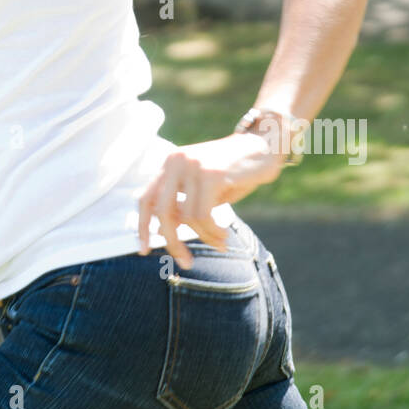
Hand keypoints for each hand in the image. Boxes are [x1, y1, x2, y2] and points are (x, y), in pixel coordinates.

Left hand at [138, 132, 281, 267]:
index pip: (145, 198)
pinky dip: (213, 232)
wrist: (266, 146)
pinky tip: (224, 235)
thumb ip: (183, 206)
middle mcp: (176, 161)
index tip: (143, 250)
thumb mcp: (204, 191)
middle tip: (186, 262)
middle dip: (172, 242)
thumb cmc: (235, 173)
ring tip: (221, 242)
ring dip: (204, 237)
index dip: (142, 226)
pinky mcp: (211, 173)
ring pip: (187, 217)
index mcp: (170, 164)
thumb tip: (160, 232)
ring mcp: (193, 165)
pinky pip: (204, 215)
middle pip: (162, 211)